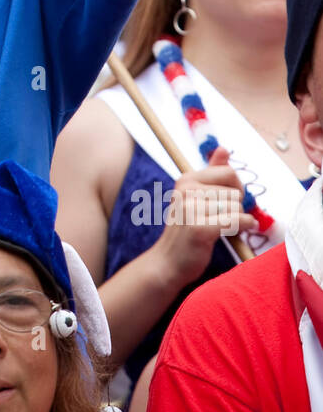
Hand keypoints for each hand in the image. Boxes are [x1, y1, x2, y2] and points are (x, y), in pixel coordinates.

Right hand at [155, 147, 255, 287]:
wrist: (168, 263)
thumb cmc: (186, 230)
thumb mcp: (195, 197)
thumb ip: (212, 172)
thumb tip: (223, 148)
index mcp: (186, 179)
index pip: (228, 172)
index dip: (236, 188)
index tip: (228, 202)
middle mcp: (186, 190)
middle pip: (235, 191)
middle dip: (237, 207)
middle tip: (222, 219)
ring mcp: (191, 208)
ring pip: (237, 207)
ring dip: (238, 221)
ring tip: (221, 229)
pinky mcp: (200, 228)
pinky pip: (237, 221)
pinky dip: (243, 227)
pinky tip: (236, 233)